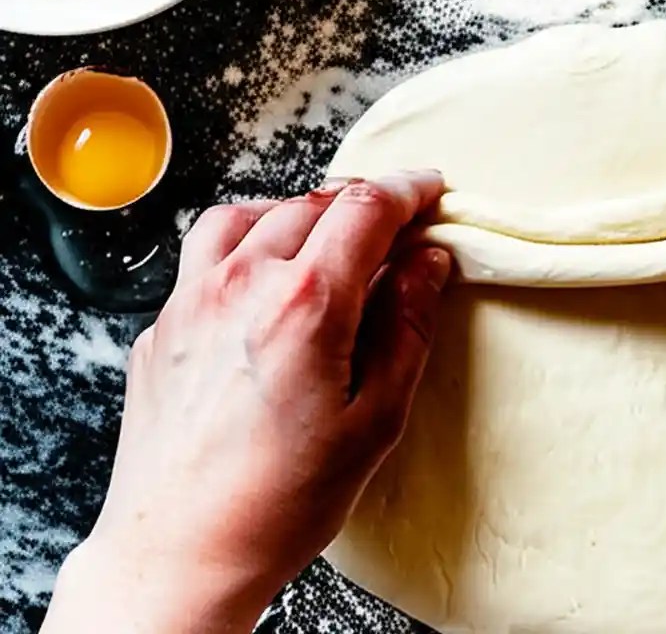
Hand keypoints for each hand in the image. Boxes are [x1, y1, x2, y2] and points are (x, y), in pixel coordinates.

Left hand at [43, 171, 451, 633]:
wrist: (182, 550)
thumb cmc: (281, 501)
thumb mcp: (377, 419)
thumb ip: (407, 327)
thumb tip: (427, 264)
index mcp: (306, 303)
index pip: (365, 209)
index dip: (407, 190)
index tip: (429, 190)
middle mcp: (241, 285)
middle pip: (310, 203)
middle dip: (360, 203)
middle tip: (394, 225)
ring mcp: (190, 301)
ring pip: (247, 215)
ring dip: (296, 212)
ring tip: (326, 239)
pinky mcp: (161, 326)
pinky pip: (204, 256)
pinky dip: (246, 245)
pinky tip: (265, 282)